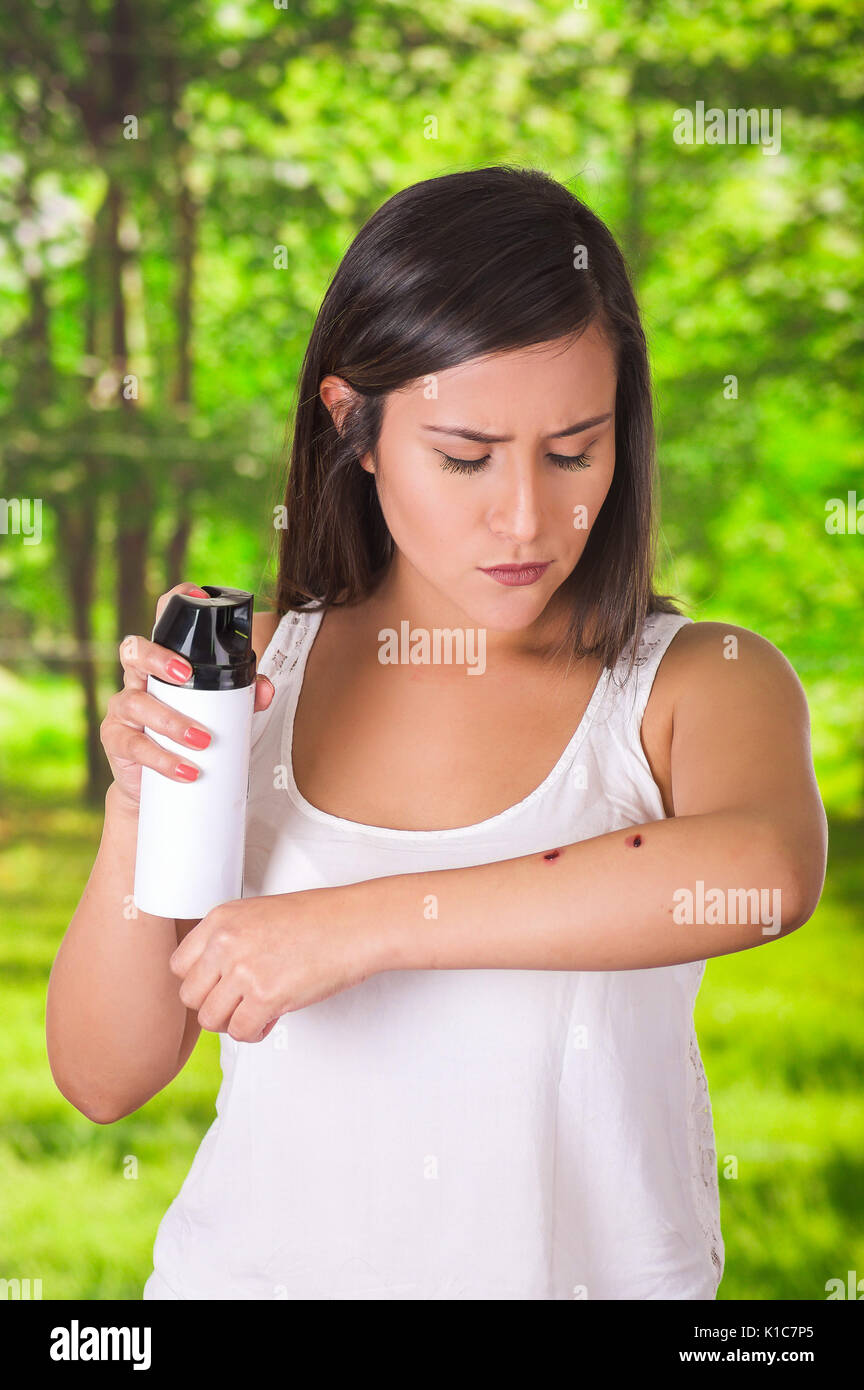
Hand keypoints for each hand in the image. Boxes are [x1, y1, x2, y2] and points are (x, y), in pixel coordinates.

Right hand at [101, 581, 274, 814]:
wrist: (157, 786)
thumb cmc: (190, 737)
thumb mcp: (220, 714)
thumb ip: (245, 698)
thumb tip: (266, 689)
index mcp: (163, 663)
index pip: (163, 622)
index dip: (174, 603)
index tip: (197, 599)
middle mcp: (137, 679)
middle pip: (134, 651)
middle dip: (159, 658)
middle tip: (186, 675)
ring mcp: (123, 709)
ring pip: (136, 702)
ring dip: (171, 721)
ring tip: (202, 741)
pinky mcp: (116, 741)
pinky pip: (134, 745)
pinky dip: (163, 758)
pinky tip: (186, 770)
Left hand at [167, 887, 378, 1042]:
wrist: (357, 924)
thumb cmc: (320, 919)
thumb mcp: (261, 914)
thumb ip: (231, 940)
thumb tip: (214, 976)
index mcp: (221, 919)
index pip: (179, 965)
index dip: (199, 981)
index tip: (217, 986)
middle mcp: (226, 942)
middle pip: (189, 995)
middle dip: (214, 1005)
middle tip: (238, 1003)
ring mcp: (244, 970)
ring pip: (210, 1019)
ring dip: (232, 1021)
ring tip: (256, 1012)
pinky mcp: (266, 996)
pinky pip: (240, 1032)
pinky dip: (254, 1032)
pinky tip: (270, 1019)